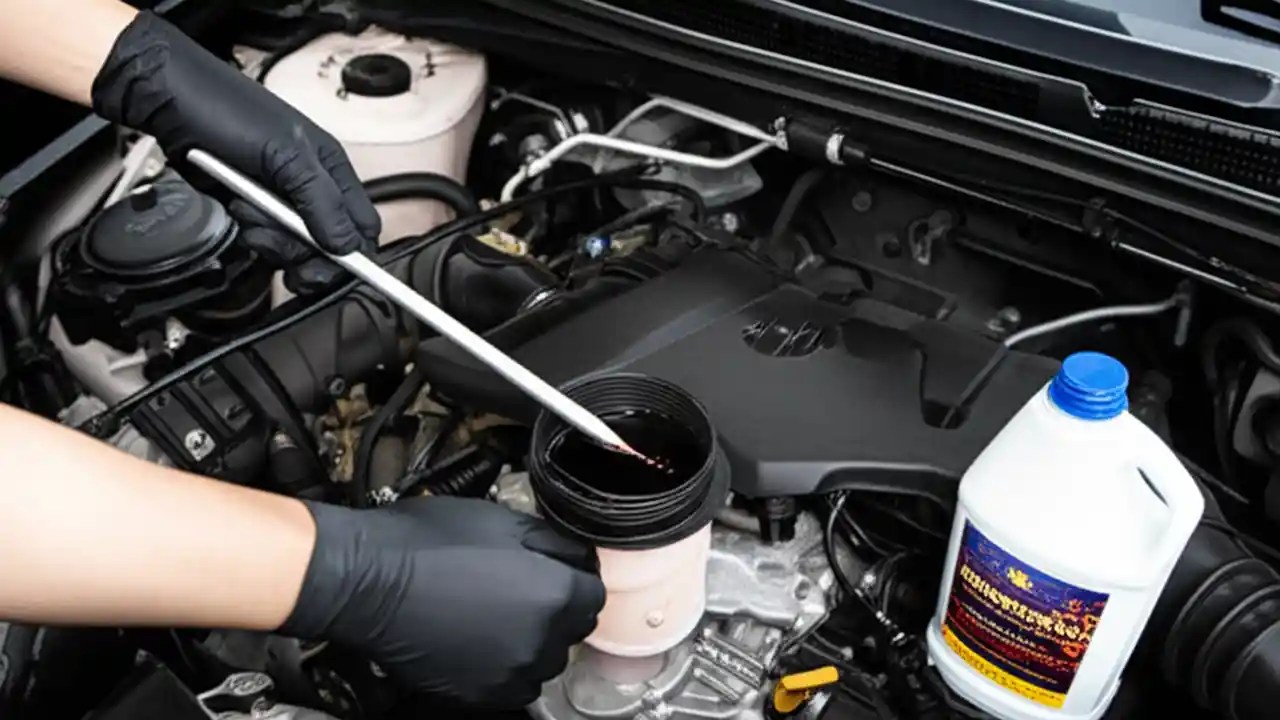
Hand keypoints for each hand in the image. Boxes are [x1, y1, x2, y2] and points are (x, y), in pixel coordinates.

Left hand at [91, 12, 379, 292]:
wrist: (166, 101)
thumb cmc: (222, 106)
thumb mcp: (285, 155)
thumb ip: (321, 202)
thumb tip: (347, 246)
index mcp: (331, 168)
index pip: (362, 226)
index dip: (352, 254)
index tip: (328, 268)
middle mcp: (311, 185)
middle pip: (329, 246)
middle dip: (304, 252)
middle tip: (283, 250)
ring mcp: (281, 199)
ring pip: (295, 248)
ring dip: (272, 241)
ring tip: (250, 215)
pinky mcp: (253, 208)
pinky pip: (265, 240)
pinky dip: (253, 234)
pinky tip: (238, 211)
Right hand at [282, 497, 604, 707]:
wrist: (367, 581)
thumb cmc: (426, 543)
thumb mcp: (501, 520)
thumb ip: (554, 541)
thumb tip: (579, 556)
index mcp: (553, 594)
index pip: (594, 594)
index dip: (576, 578)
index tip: (559, 571)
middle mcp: (539, 641)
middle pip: (572, 629)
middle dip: (556, 608)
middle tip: (521, 586)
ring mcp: (509, 672)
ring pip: (545, 659)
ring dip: (531, 639)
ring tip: (494, 612)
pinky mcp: (480, 694)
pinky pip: (514, 684)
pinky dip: (506, 665)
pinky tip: (479, 637)